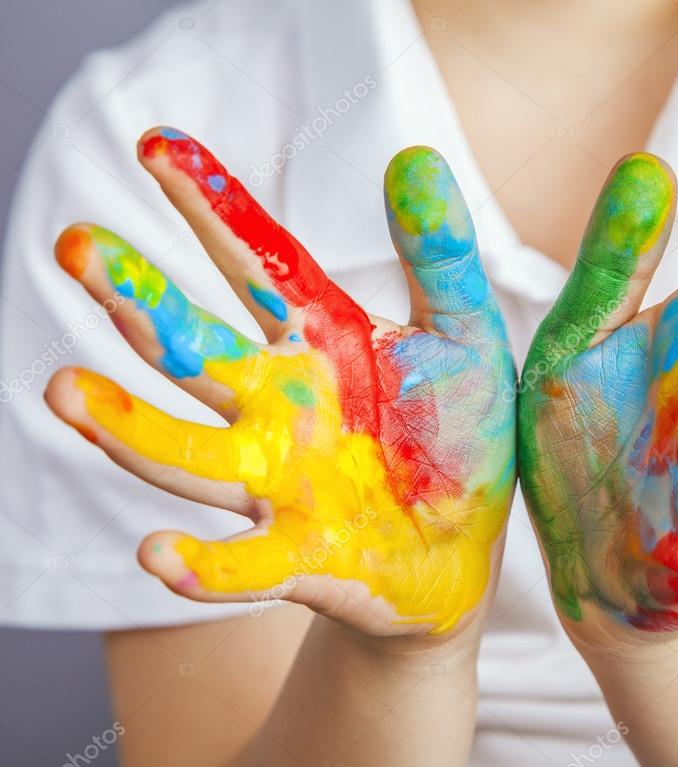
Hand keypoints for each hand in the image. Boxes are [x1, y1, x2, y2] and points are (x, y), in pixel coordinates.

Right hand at [46, 128, 514, 637]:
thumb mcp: (465, 335)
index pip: (255, 261)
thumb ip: (441, 259)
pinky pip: (240, 565)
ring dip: (128, 430)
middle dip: (137, 301)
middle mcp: (276, 404)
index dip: (209, 204)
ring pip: (189, 453)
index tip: (156, 143)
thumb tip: (416, 156)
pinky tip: (157, 553)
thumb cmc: (459, 431)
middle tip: (77, 246)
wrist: (466, 545)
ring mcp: (277, 481)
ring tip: (64, 391)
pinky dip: (202, 566)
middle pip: (193, 349)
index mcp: (317, 340)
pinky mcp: (298, 557)